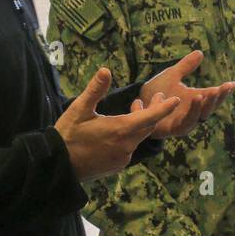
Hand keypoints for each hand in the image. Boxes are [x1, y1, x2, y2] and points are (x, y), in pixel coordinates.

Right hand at [56, 67, 180, 182]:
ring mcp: (123, 158)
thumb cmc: (67, 135)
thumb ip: (95, 90)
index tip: (177, 100)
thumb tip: (105, 69)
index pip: (150, 117)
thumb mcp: (79, 109)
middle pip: (148, 127)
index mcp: (120, 129)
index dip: (165, 108)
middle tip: (157, 96)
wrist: (57, 166)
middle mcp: (126, 145)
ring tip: (136, 108)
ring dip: (140, 124)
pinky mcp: (118, 166)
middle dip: (154, 111)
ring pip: (139, 137)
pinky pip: (130, 148)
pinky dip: (130, 137)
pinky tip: (121, 130)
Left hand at [142, 50, 234, 138]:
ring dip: (202, 107)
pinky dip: (188, 115)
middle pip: (209, 109)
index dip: (223, 92)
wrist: (137, 103)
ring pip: (198, 118)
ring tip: (205, 93)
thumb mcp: (172, 75)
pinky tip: (190, 101)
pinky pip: (183, 124)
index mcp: (194, 100)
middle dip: (216, 100)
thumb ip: (185, 66)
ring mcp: (182, 122)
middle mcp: (191, 113)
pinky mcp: (171, 129)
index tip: (232, 84)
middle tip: (220, 88)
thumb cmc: (157, 90)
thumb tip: (200, 52)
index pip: (212, 97)